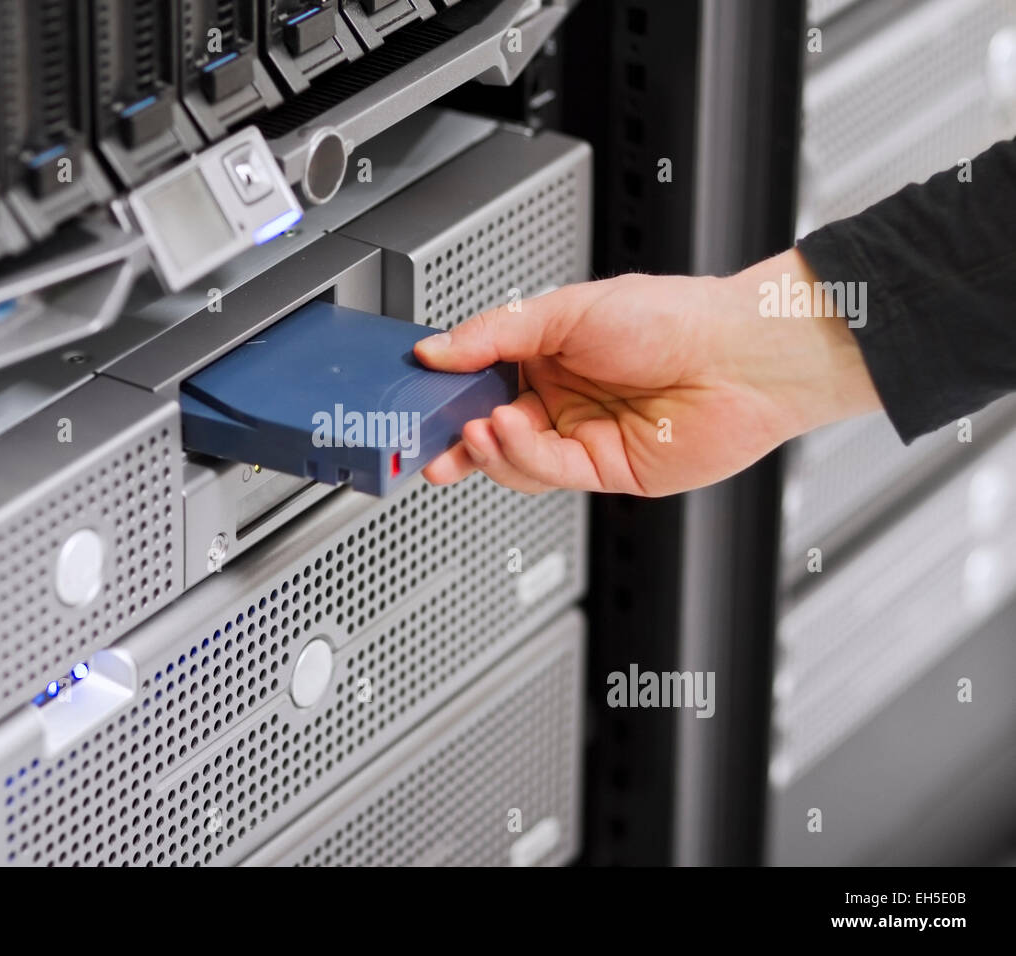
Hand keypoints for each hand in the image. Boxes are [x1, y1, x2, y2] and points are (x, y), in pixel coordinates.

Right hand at [413, 248, 881, 495]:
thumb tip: (436, 350)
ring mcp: (582, 439)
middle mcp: (562, 399)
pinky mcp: (604, 473)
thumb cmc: (673, 316)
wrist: (741, 356)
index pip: (480, 379)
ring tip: (473, 429)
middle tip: (419, 441)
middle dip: (450, 439)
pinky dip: (520, 456)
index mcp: (547, 354)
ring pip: (511, 459)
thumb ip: (494, 334)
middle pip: (488, 428)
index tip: (413, 395)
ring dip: (485, 448)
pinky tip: (508, 432)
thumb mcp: (565, 310)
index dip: (446, 392)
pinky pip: (546, 474)